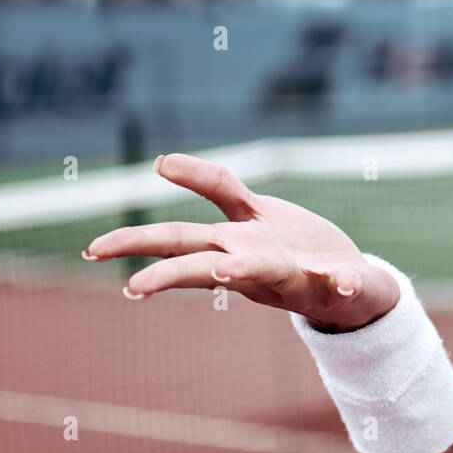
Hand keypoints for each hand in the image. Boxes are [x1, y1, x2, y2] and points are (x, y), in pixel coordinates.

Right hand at [83, 153, 400, 331]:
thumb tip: (162, 162)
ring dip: (246, 270)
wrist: (355, 290)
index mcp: (233, 244)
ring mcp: (298, 273)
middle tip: (132, 288)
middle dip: (170, 272)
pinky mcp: (340, 283)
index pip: (182, 235)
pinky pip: (342, 282)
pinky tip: (342, 280)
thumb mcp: (251, 213)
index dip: (138, 241)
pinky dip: (341, 282)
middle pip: (208, 261)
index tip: (96, 249)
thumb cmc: (292, 250)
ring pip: (267, 270)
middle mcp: (257, 262)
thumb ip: (215, 185)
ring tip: (226, 271)